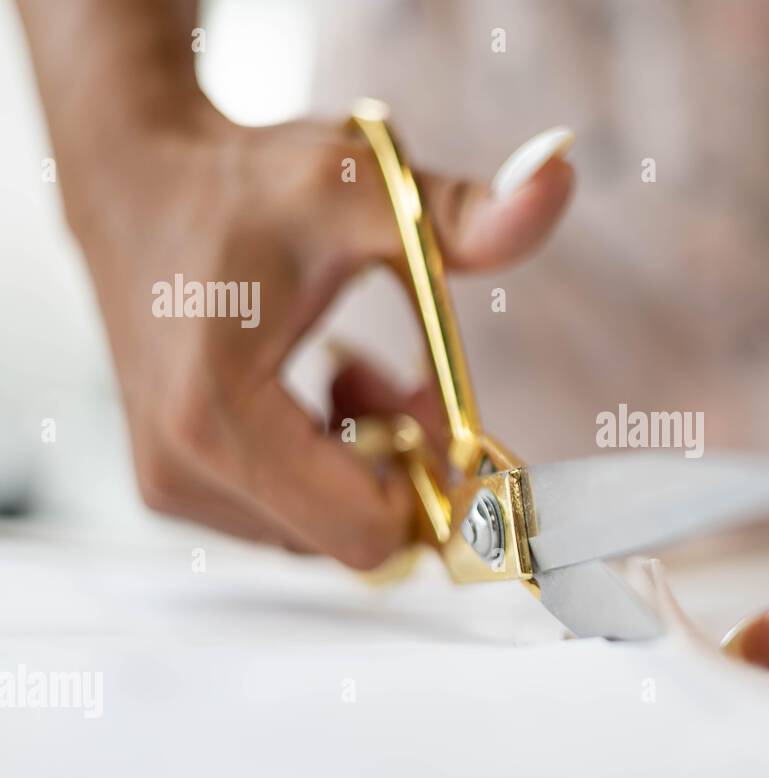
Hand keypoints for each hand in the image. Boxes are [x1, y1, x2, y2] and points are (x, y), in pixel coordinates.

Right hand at [65, 110, 572, 566]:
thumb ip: (466, 210)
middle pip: (354, 540)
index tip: (447, 413)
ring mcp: (172, 486)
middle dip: (405, 468)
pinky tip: (326, 395)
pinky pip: (292, 518)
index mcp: (218, 418)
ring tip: (362, 374)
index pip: (368, 534)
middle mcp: (181, 471)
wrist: (138, 180)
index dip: (434, 485)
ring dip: (369, 465)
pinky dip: (332, 467)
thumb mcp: (363, 190)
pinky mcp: (176, 484)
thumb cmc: (241, 186)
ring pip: (326, 534)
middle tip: (410, 384)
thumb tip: (559, 174)